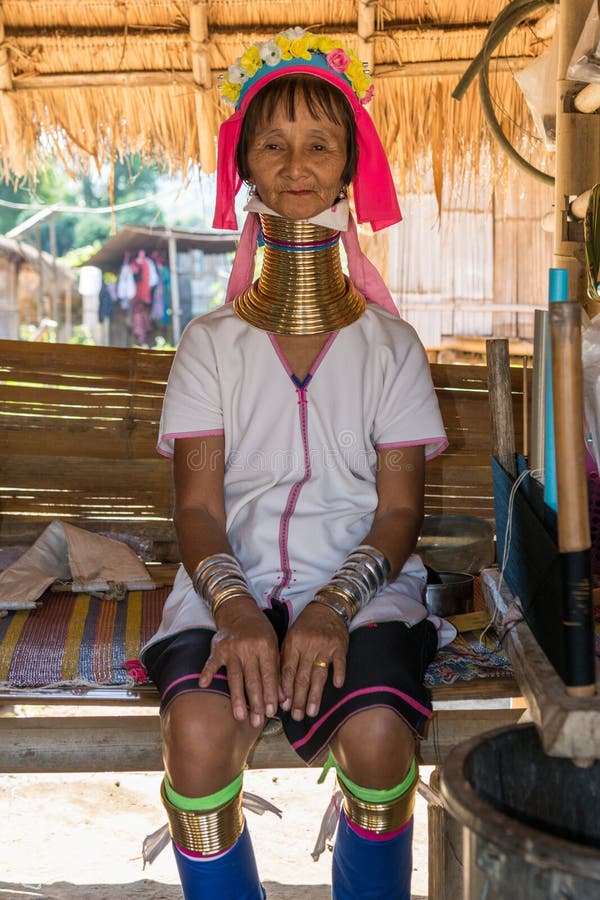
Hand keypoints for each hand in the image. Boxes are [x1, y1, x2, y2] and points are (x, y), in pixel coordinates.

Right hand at [199, 596, 279, 729]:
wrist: (239, 611)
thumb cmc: (260, 632)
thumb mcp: (273, 646)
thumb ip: (277, 671)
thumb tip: (282, 699)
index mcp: (266, 646)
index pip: (269, 675)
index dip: (270, 695)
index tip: (272, 713)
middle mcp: (249, 647)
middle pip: (252, 679)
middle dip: (256, 702)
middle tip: (257, 722)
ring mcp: (232, 648)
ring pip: (235, 677)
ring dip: (238, 698)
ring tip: (240, 716)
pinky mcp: (217, 648)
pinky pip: (211, 662)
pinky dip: (207, 673)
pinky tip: (204, 685)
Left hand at [280, 601, 348, 721]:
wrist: (328, 607)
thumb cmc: (306, 626)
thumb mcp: (292, 637)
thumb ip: (286, 658)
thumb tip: (280, 685)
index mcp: (293, 643)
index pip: (288, 671)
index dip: (286, 690)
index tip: (284, 708)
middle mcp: (308, 646)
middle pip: (302, 677)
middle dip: (299, 699)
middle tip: (296, 717)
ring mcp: (325, 646)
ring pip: (319, 674)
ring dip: (315, 695)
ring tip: (311, 712)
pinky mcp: (340, 646)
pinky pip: (339, 662)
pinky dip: (338, 674)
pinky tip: (337, 686)